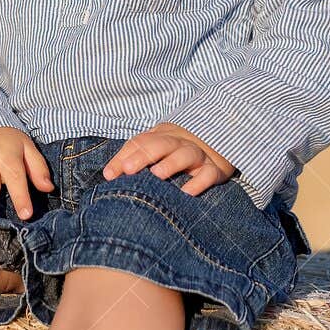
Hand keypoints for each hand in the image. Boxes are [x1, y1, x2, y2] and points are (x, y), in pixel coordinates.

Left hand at [102, 122, 237, 196]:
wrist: (221, 138)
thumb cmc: (178, 151)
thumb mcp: (158, 149)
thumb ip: (133, 158)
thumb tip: (108, 175)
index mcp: (162, 136)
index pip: (140, 141)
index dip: (124, 156)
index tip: (110, 175)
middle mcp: (179, 143)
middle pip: (161, 144)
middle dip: (143, 155)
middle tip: (128, 169)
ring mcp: (198, 155)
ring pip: (185, 154)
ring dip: (171, 163)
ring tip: (157, 175)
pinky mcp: (215, 169)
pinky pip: (208, 174)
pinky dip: (199, 182)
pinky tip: (188, 192)